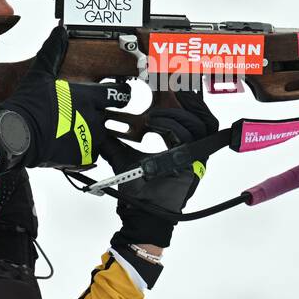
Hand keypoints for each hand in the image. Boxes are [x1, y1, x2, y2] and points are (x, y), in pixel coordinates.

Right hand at [0, 25, 130, 169]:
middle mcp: (94, 117)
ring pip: (106, 136)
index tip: (121, 94)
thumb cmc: (29, 104)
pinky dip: (87, 149)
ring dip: (98, 133)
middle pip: (118, 117)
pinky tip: (73, 143)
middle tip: (105, 114)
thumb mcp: (41, 74)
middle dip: (113, 115)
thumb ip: (54, 52)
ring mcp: (90, 138)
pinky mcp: (83, 155)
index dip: (122, 94)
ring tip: (82, 131)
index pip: (120, 94)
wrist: (17, 134)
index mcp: (89, 96)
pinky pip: (94, 153)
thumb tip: (59, 32)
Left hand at [101, 86, 217, 247]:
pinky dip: (171, 126)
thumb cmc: (138, 192)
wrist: (142, 217)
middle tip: (173, 83)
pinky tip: (154, 122)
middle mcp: (192, 151)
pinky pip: (187, 137)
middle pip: (200, 115)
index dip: (186, 97)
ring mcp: (195, 157)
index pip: (191, 115)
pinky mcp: (193, 164)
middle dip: (188, 98)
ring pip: (196, 123)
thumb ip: (115, 142)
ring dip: (176, 112)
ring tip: (155, 109)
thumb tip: (98, 127)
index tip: (174, 81)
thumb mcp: (125, 159)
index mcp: (182, 147)